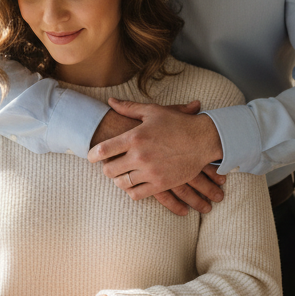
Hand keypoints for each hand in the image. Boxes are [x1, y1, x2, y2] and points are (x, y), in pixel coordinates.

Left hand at [87, 99, 225, 210]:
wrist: (203, 139)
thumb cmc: (177, 123)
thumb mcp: (152, 111)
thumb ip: (128, 108)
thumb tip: (110, 101)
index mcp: (135, 137)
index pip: (103, 150)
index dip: (92, 155)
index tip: (91, 157)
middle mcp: (140, 156)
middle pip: (109, 170)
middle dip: (106, 169)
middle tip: (108, 166)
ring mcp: (150, 172)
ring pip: (122, 183)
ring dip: (118, 180)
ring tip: (121, 175)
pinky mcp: (161, 184)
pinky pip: (137, 194)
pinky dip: (131, 191)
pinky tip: (133, 185)